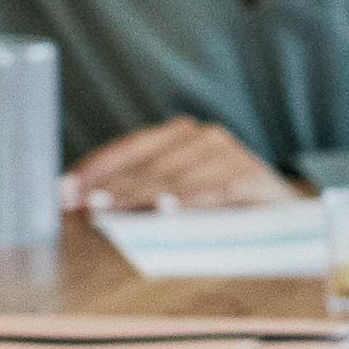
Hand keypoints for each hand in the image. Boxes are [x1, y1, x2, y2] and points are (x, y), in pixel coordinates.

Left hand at [67, 116, 298, 213]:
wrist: (284, 212)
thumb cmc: (219, 204)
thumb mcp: (176, 194)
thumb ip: (135, 192)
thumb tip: (79, 200)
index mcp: (179, 135)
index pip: (128, 148)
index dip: (95, 168)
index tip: (64, 189)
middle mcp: (202, 137)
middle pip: (146, 162)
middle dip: (109, 185)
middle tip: (81, 204)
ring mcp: (228, 154)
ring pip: (174, 175)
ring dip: (139, 194)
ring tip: (110, 208)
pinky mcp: (250, 176)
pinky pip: (212, 188)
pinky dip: (188, 199)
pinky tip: (166, 210)